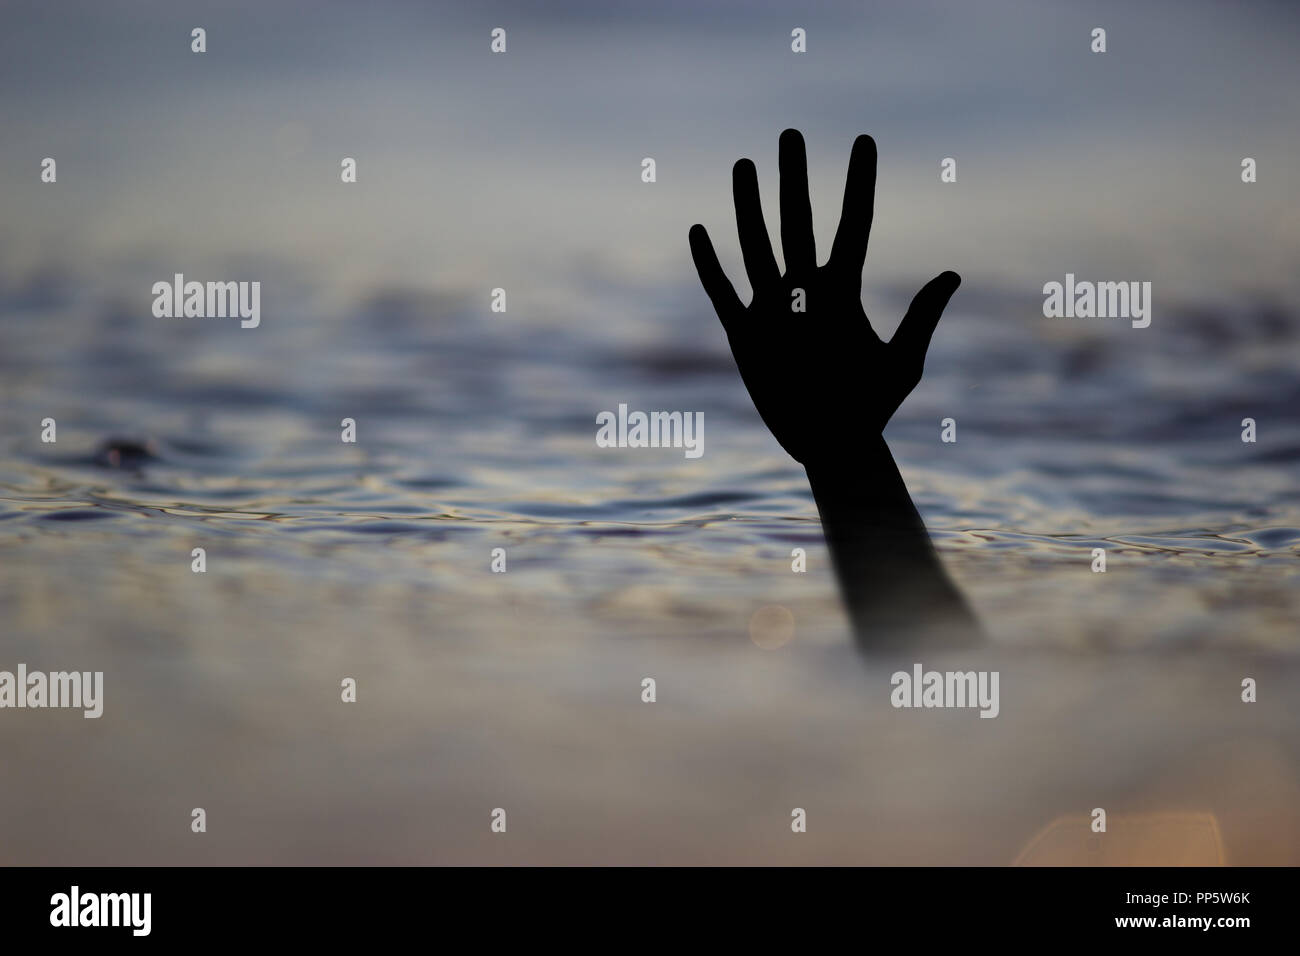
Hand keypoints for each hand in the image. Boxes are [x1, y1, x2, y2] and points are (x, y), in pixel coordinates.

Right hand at [689, 129, 959, 465]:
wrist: (831, 446)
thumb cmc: (871, 408)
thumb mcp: (903, 363)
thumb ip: (922, 318)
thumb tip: (952, 273)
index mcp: (845, 291)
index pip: (854, 223)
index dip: (860, 182)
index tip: (865, 141)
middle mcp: (806, 291)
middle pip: (799, 222)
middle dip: (794, 178)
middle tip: (790, 134)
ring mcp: (773, 309)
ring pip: (757, 245)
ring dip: (749, 205)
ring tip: (744, 163)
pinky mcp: (744, 335)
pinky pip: (722, 292)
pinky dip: (710, 264)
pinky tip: (700, 231)